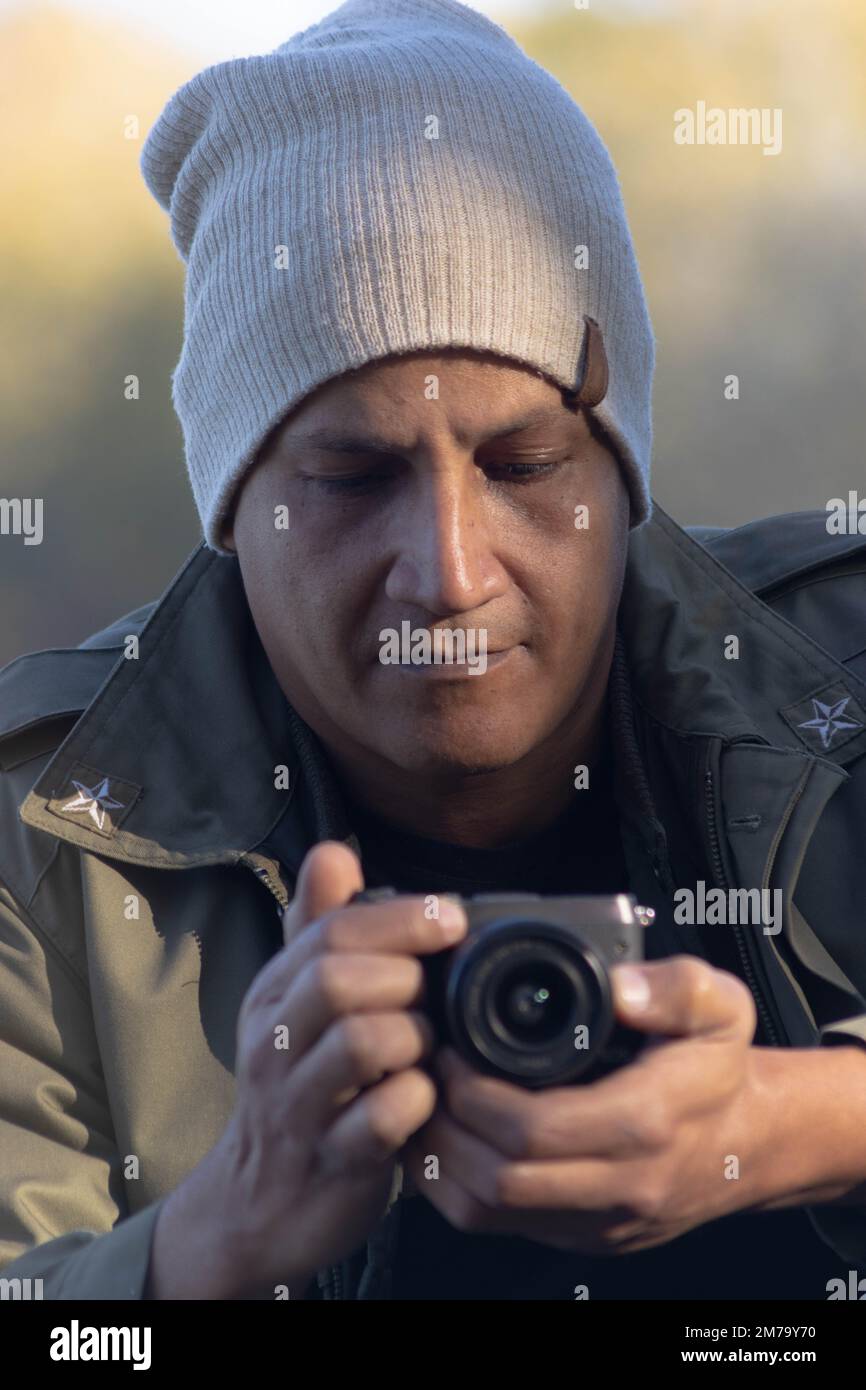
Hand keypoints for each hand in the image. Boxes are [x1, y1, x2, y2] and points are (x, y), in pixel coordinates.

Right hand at [148, 842, 466, 1297]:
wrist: (261, 1203)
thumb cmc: (301, 1085)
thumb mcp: (298, 1002)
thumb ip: (320, 927)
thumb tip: (332, 850)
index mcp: (275, 995)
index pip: (331, 932)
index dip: (401, 917)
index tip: (453, 919)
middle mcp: (276, 1043)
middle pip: (339, 979)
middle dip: (404, 976)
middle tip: (436, 992)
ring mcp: (300, 1106)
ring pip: (363, 1042)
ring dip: (415, 1035)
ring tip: (430, 1046)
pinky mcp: (333, 1163)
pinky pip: (382, 1119)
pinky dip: (417, 1101)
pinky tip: (426, 1098)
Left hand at [403, 955, 763, 1255]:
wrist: (750, 1142)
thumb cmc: (721, 1070)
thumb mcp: (720, 1007)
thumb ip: (676, 987)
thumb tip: (621, 986)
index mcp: (645, 1123)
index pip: (535, 1128)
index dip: (475, 1094)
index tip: (450, 1053)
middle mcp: (621, 1183)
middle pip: (502, 1179)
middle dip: (446, 1127)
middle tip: (425, 1076)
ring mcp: (600, 1219)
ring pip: (492, 1213)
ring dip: (444, 1163)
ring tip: (424, 1107)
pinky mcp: (584, 1235)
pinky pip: (503, 1226)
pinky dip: (461, 1186)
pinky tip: (448, 1142)